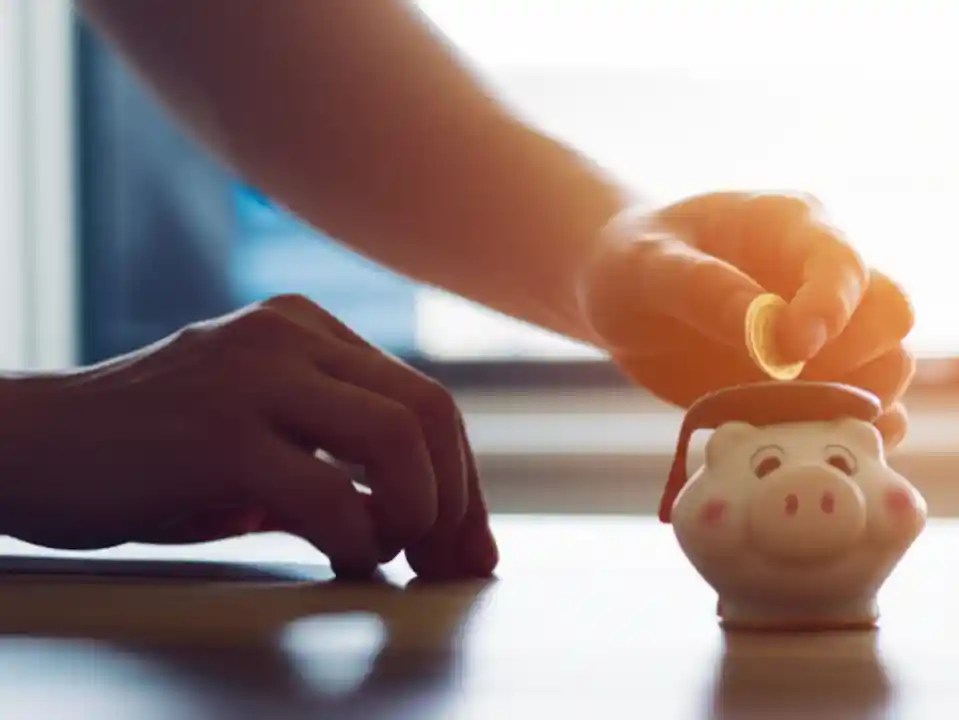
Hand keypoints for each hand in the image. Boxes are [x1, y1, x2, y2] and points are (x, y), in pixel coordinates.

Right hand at [0, 295, 494, 579]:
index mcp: (305, 329)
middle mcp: (287, 336)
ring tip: (392, 555)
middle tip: (453, 565)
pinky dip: (361, 541)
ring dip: (420, 514)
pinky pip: (333, 495)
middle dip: (458, 502)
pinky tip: (347, 561)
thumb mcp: (258, 431)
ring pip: (399, 438)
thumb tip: (437, 523)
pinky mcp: (218, 438)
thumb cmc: (151, 454)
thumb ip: (339, 455)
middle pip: (430, 412)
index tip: (471, 545)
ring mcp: (253, 379)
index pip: (426, 400)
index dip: (464, 481)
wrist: (28, 446)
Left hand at [579, 192, 914, 446]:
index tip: (792, 350)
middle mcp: (825, 279)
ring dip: (856, 405)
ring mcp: (829, 336)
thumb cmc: (634, 263)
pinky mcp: (816, 385)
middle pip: (891, 316)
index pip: (844, 264)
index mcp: (794, 226)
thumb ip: (705, 288)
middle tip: (792, 385)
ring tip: (793, 422)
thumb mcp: (649, 264)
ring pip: (890, 369)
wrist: (625, 300)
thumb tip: (770, 335)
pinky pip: (865, 414)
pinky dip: (850, 438)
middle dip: (857, 359)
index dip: (831, 309)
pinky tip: (806, 448)